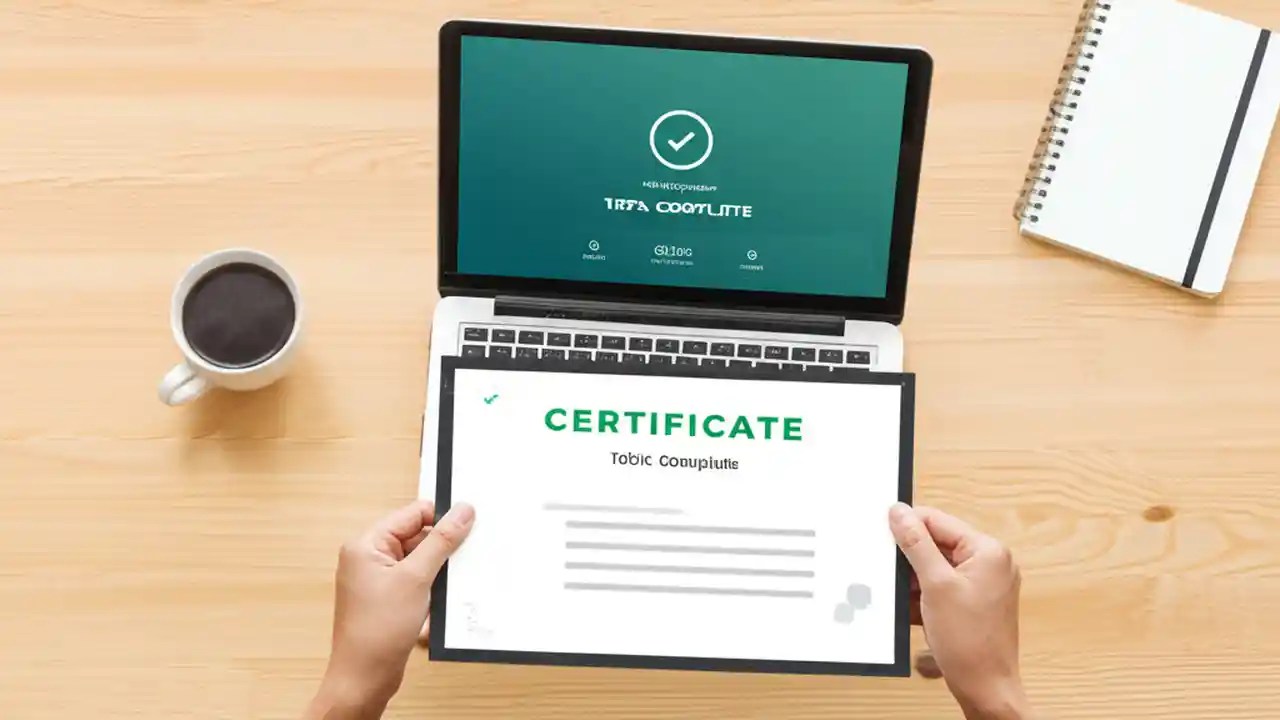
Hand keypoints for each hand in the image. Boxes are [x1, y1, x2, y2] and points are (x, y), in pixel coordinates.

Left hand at [305, 501, 474, 719]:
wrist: (363, 678)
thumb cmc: (377, 631)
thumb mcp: (416, 578)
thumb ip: (441, 541)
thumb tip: (462, 511)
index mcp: (366, 544)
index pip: (412, 514)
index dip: (441, 517)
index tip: (468, 524)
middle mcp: (369, 558)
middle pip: (416, 536)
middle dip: (441, 547)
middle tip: (463, 559)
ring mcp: (377, 579)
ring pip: (419, 560)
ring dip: (437, 570)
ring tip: (445, 586)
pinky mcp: (387, 598)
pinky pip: (416, 580)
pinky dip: (431, 587)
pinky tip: (438, 601)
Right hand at [888, 503, 1030, 719]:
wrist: (986, 688)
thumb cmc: (969, 642)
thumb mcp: (935, 585)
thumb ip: (916, 544)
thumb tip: (899, 512)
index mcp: (988, 551)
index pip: (938, 521)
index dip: (907, 526)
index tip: (880, 533)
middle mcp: (991, 562)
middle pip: (938, 542)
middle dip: (910, 557)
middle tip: (886, 569)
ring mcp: (984, 583)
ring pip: (937, 565)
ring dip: (915, 578)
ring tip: (902, 595)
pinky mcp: (975, 601)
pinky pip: (943, 585)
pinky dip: (924, 594)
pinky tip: (913, 609)